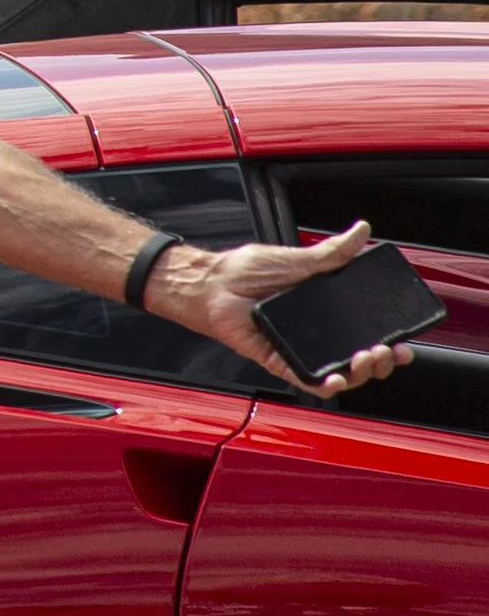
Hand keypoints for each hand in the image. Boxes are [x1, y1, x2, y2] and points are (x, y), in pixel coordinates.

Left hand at [144, 222, 409, 395]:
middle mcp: (315, 334)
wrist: (211, 284)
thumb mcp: (297, 258)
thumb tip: (362, 231)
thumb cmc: (246, 271)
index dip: (389, 340)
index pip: (366, 331)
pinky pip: (302, 378)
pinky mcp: (276, 360)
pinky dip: (322, 384)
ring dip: (359, 374)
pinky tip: (337, 379)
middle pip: (359, 358)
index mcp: (325, 311)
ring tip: (367, 359)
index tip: (404, 341)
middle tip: (387, 350)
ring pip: (337, 373)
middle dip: (381, 360)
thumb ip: (331, 253)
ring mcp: (297, 349)